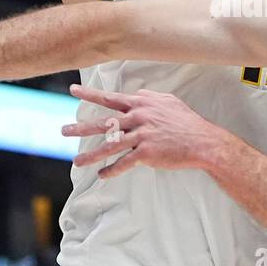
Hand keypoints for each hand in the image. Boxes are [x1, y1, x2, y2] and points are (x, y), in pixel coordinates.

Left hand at [62, 84, 224, 178]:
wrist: (203, 141)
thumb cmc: (186, 122)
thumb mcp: (168, 101)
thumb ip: (149, 97)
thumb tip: (137, 93)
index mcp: (141, 104)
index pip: (111, 97)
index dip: (90, 94)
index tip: (73, 90)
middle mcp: (138, 117)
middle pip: (104, 123)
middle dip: (81, 127)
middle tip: (63, 130)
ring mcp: (142, 135)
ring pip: (109, 146)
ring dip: (91, 155)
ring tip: (76, 161)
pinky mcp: (147, 153)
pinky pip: (124, 163)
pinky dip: (112, 170)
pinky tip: (102, 175)